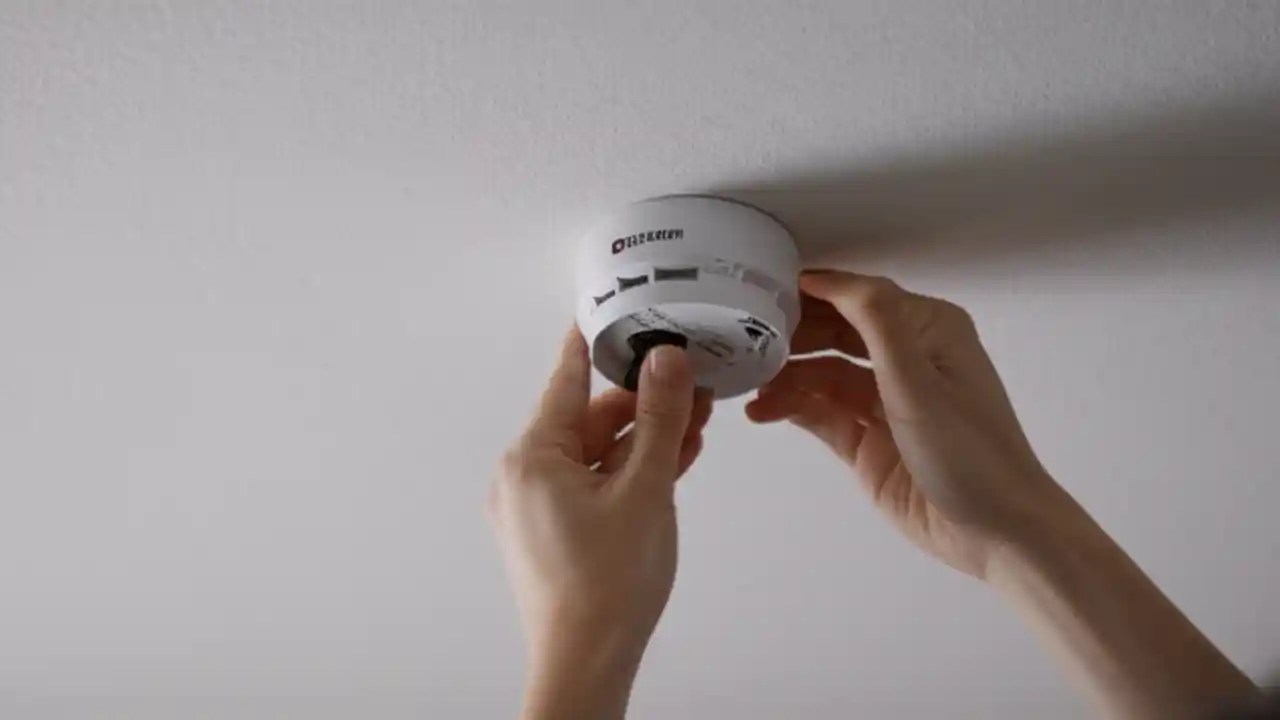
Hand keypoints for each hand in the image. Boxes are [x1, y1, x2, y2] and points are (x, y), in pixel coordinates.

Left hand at [489, 330, 711, 719]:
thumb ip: (658, 419)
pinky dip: (627, 472)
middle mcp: (522, 476)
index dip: (593, 342)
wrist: (588, 662)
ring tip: (692, 422)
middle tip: (688, 382)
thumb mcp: (645, 488)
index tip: (606, 308)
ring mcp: (536, 506)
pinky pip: (592, 483)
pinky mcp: (552, 531)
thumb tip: (666, 362)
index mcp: (531, 457)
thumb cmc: (607, 587)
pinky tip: (670, 461)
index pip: (565, 378)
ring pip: (595, 453)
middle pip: (587, 418)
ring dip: (642, 439)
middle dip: (641, 402)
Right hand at [746, 271, 1062, 577]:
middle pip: (836, 332)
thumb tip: (832, 277)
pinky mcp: (866, 441)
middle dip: (793, 333)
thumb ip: (876, 323)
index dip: (815, 291)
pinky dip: (789, 408)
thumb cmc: (972, 452)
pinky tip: (761, 409)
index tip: (765, 288)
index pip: (861, 296)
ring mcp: (884, 402)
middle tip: (745, 335)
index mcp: (929, 331)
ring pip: (822, 374)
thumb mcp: (920, 380)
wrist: (996, 533)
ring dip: (786, 374)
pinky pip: (819, 413)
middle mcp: (906, 359)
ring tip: (748, 378)